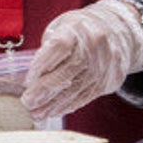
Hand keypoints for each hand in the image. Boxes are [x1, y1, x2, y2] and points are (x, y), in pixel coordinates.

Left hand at [21, 0, 142, 119]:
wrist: (119, 33)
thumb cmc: (79, 31)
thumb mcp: (60, 29)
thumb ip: (45, 50)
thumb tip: (24, 77)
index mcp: (77, 29)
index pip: (58, 47)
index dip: (42, 64)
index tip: (28, 80)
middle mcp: (93, 48)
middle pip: (67, 72)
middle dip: (44, 91)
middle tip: (27, 102)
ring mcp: (103, 66)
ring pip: (76, 89)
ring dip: (54, 104)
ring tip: (37, 113)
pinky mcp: (109, 81)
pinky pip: (86, 96)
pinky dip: (68, 105)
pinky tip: (54, 111)